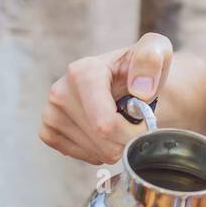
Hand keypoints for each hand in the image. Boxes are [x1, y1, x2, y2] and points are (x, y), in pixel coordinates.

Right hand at [38, 32, 173, 164]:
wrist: (131, 79)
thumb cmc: (143, 68)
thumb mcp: (157, 51)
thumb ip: (151, 61)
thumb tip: (140, 90)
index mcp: (84, 71)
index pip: (105, 123)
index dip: (133, 132)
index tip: (146, 122)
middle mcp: (60, 90)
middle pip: (101, 140)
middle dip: (128, 140)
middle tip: (137, 123)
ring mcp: (51, 112)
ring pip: (93, 151)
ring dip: (116, 145)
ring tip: (121, 123)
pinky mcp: (48, 130)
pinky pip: (79, 156)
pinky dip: (99, 152)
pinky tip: (107, 135)